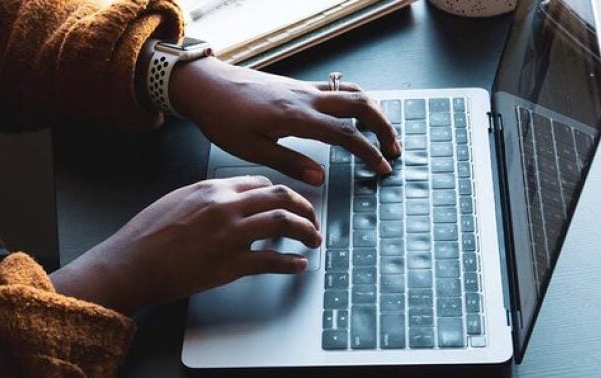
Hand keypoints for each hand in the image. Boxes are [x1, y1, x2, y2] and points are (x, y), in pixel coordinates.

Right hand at [50, 176, 320, 313]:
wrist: (130, 263)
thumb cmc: (147, 234)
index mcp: (213, 188)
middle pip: (280, 197)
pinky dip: (290, 263)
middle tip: (312, 219)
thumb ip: (208, 196)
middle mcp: (226, 206)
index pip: (261, 183)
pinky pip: (271, 260)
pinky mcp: (230, 264)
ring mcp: (230, 234)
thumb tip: (231, 199)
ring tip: (314, 239)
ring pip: (283, 223)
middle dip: (304, 207)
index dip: (281, 193)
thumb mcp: (178, 200)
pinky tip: (298, 265)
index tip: (288, 203)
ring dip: (306, 231)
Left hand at [169, 57, 400, 185]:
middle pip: (360, 105)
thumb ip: (289, 163)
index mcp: (296, 117)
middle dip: (384, 127)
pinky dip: (355, 100)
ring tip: (382, 132)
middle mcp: (306, 98)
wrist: (206, 86)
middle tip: (393, 149)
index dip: (369, 152)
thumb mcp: (251, 149)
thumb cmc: (222, 118)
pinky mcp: (297, 85)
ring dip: (373, 111)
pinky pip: (336, 88)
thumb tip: (320, 178)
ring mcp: (303, 88)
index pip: (346, 134)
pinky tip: (353, 114)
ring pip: (352, 92)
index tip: (382, 168)